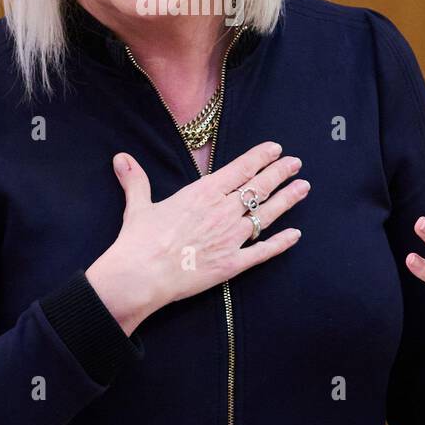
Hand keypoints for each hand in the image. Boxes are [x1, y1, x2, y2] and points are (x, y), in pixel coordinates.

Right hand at [87, 141, 307, 333]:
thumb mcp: (138, 205)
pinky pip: (263, 251)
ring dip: (287, 200)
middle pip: (259, 188)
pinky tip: (295, 235)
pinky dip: (281, 243)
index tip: (276, 149)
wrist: (141, 276)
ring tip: (303, 188)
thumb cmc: (139, 240)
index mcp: (202, 193)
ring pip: (266, 214)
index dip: (260, 157)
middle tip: (297, 163)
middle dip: (280, 173)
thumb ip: (136, 180)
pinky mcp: (232, 264)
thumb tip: (121, 158)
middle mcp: (222, 211)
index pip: (239, 169)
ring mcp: (230, 238)